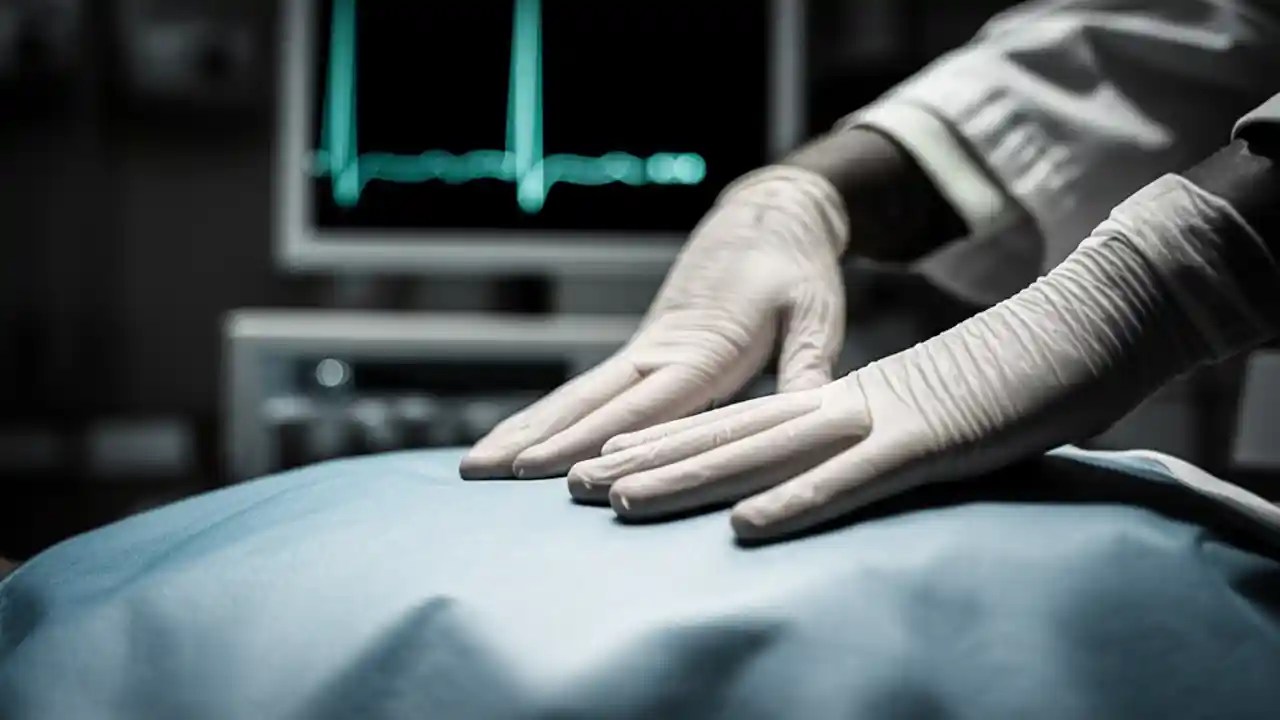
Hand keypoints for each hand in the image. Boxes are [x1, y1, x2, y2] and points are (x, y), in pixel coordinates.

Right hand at [460, 167, 849, 478]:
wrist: (769, 217)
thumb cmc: (797, 269)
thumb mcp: (816, 313)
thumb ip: (807, 365)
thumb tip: (812, 416)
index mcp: (706, 347)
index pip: (647, 406)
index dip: (598, 440)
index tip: (552, 470)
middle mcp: (662, 351)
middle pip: (589, 402)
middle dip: (536, 441)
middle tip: (480, 473)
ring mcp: (645, 350)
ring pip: (576, 396)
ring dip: (525, 429)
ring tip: (475, 463)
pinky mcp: (643, 351)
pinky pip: (589, 389)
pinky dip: (548, 417)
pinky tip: (519, 440)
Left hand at [567, 175, 1276, 540]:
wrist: (1086, 324)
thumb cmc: (1016, 378)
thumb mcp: (933, 418)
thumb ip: (882, 445)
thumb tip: (842, 473)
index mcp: (846, 401)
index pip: (743, 426)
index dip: (675, 445)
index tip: (614, 464)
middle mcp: (847, 405)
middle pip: (733, 436)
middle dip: (652, 463)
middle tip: (579, 487)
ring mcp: (883, 420)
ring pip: (767, 453)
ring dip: (692, 480)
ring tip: (621, 500)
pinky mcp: (928, 442)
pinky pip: (851, 477)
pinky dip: (796, 501)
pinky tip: (743, 526)